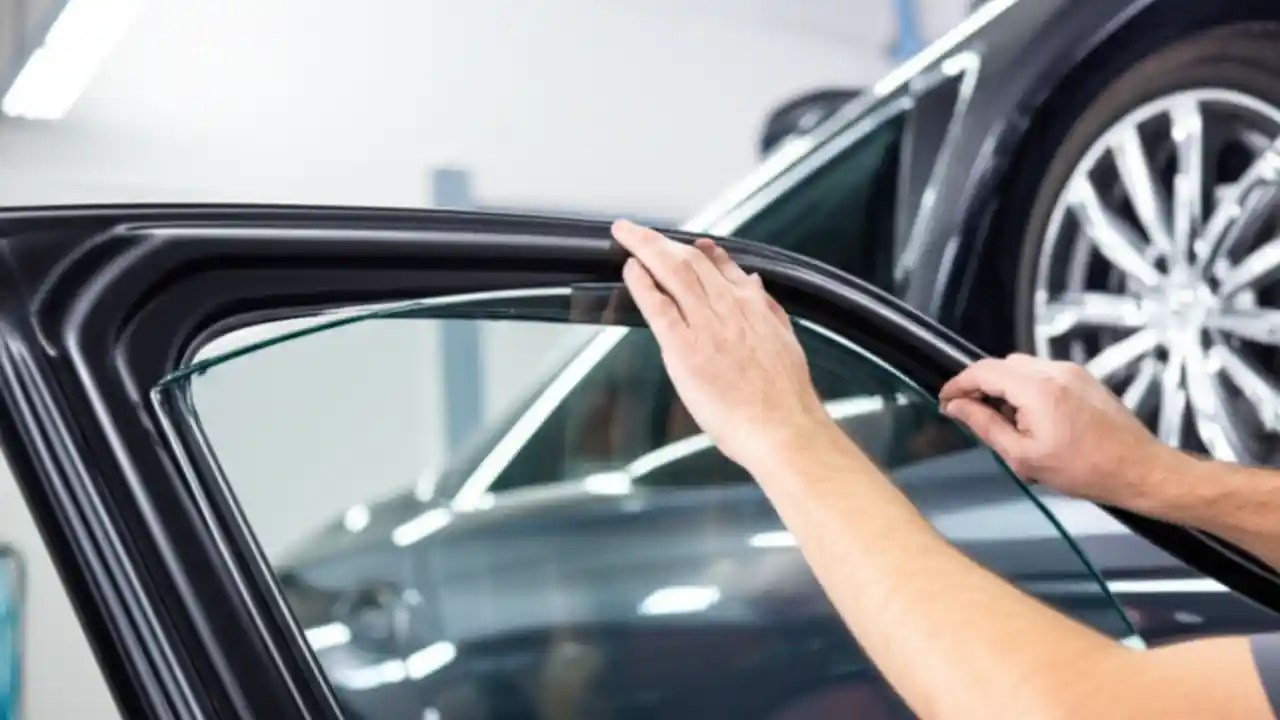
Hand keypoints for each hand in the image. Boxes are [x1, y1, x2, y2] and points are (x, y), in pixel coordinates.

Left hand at [611, 220, 833, 471]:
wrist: (784, 429)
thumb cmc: (785, 400)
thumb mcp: (784, 341)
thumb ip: (766, 309)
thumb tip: (753, 284)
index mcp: (754, 307)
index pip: (721, 266)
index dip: (699, 250)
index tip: (686, 243)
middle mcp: (729, 308)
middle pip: (690, 261)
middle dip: (660, 240)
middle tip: (637, 230)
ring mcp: (706, 325)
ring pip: (673, 271)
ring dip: (645, 248)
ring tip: (625, 235)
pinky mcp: (685, 348)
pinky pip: (658, 305)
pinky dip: (642, 283)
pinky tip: (630, 270)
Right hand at [939, 354, 1178, 505]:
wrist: (1138, 469)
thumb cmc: (1083, 470)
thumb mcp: (1022, 456)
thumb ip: (985, 425)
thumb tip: (956, 406)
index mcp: (1037, 389)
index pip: (983, 371)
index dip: (957, 384)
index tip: (945, 400)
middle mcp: (1054, 370)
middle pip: (1001, 365)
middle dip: (980, 385)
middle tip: (970, 414)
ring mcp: (1072, 371)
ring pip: (1021, 367)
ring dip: (1003, 386)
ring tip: (1004, 421)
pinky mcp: (1083, 377)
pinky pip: (1042, 373)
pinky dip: (1025, 387)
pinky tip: (1030, 417)